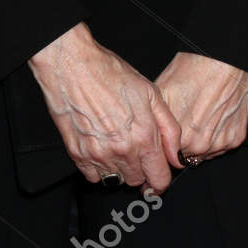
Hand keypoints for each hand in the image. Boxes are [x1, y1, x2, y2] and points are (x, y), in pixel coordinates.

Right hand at [28, 22, 180, 192]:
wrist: (72, 65)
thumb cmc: (109, 74)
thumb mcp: (151, 94)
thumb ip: (170, 129)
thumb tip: (176, 158)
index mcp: (144, 137)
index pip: (159, 180)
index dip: (161, 177)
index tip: (157, 172)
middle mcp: (122, 150)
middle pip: (137, 181)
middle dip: (140, 168)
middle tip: (133, 146)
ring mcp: (98, 154)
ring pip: (115, 180)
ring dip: (119, 168)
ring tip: (115, 143)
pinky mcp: (77, 154)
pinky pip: (93, 177)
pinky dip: (98, 168)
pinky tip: (99, 146)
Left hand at [154, 52, 247, 164]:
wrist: (225, 61)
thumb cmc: (194, 70)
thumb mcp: (161, 91)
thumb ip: (155, 117)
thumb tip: (148, 128)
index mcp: (177, 137)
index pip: (165, 155)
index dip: (164, 144)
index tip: (164, 138)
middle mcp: (199, 146)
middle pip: (184, 156)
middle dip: (181, 144)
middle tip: (183, 122)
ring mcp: (219, 144)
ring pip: (203, 153)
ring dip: (198, 141)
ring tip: (198, 117)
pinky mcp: (235, 139)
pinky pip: (221, 146)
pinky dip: (216, 136)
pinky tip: (212, 116)